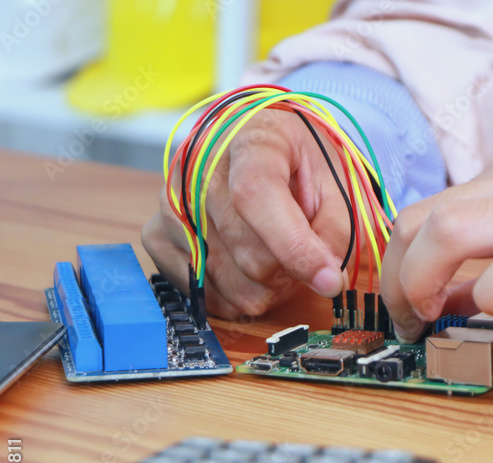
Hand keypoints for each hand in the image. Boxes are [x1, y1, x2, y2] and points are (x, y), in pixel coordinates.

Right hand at [142, 110, 351, 318]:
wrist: (263, 150)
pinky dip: (235, 294)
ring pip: (228, 281)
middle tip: (306, 256)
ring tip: (278, 256)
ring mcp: (169, 202)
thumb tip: (327, 280)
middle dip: (289, 270)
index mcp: (249, 138)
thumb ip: (337, 230)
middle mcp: (196, 166)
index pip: (256, 194)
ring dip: (266, 286)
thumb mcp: (337, 185)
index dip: (293, 246)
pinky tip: (250, 269)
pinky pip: (201, 292)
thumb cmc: (301, 166)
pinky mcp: (155, 235)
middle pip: (247, 253)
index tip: (328, 278)